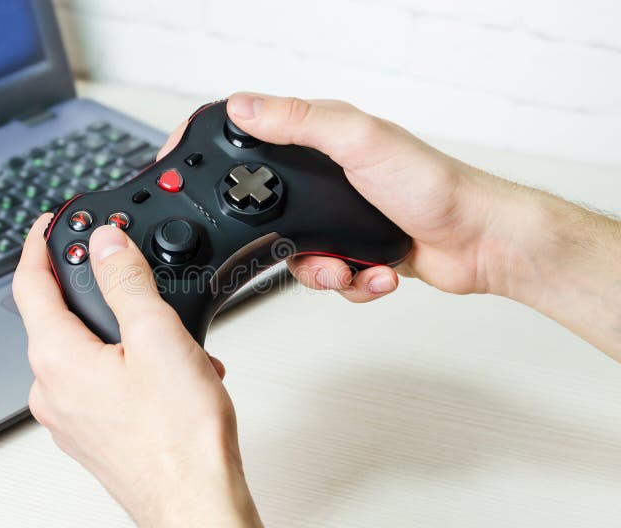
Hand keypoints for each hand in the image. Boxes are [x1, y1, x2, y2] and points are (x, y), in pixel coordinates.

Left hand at [13, 216, 263, 527]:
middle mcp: (51, 389)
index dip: (36, 245)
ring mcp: (69, 417)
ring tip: (174, 339)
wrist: (195, 502)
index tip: (45, 225)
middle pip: (58, 318)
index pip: (29, 284)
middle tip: (129, 273)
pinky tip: (173, 374)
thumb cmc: (178, 436)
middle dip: (98, 291)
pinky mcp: (91, 434)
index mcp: (57, 358)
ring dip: (125, 333)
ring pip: (87, 351)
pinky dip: (131, 366)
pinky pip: (100, 383)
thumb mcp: (156, 336)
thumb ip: (126, 280)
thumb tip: (105, 243)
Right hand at [161, 93, 620, 355]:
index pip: (253, 137)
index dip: (217, 153)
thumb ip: (301, 122)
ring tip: (348, 267)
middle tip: (298, 247)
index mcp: (322, 140)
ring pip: (295, 255)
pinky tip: (375, 272)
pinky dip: (351, 283)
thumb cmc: (435, 185)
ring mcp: (338, 217)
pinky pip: (327, 277)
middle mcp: (326, 178)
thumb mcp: (361, 141)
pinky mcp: (352, 250)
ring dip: (322, 271)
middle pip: (266, 210)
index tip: (186, 166)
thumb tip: (245, 106)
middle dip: (279, 240)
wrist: (479, 242)